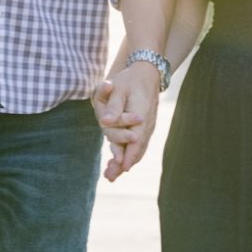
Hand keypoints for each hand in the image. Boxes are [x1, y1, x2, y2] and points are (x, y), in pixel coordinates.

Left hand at [91, 60, 161, 180]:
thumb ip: (113, 106)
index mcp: (140, 114)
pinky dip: (130, 156)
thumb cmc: (130, 80)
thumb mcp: (119, 88)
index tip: (123, 166)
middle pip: (136, 148)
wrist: (146, 75)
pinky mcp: (142, 130)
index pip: (136, 138)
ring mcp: (146, 128)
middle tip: (110, 176)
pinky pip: (138, 146)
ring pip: (137, 149)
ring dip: (125, 162)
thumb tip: (104, 122)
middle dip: (123, 162)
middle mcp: (145, 125)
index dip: (129, 153)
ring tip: (111, 176)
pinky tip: (119, 165)